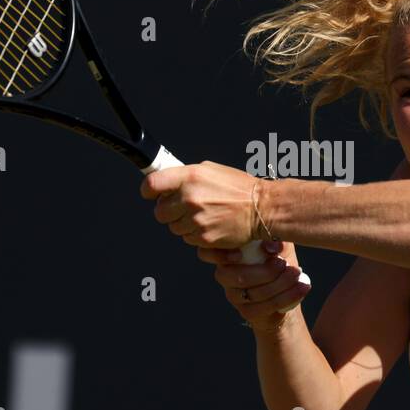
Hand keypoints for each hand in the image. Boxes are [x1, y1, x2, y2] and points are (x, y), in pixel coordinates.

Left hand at [140, 161, 261, 248]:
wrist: (262, 208)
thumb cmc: (240, 188)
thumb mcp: (211, 170)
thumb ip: (187, 176)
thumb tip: (169, 183)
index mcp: (190, 177)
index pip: (152, 184)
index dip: (148, 190)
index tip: (149, 193)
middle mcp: (189, 198)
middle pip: (159, 211)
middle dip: (168, 211)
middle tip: (182, 207)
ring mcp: (196, 220)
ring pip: (173, 227)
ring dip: (183, 224)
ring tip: (202, 216)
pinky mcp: (203, 238)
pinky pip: (188, 239)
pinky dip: (195, 235)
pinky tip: (209, 225)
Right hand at [196, 240, 311, 329]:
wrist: (289, 287)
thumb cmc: (280, 256)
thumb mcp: (279, 242)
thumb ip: (273, 237)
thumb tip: (268, 246)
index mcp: (228, 253)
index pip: (206, 253)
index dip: (218, 255)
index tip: (239, 254)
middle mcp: (226, 275)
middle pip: (236, 277)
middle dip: (264, 271)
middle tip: (284, 263)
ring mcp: (234, 294)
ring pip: (253, 293)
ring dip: (280, 284)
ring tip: (297, 274)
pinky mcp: (247, 311)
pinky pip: (265, 307)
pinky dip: (287, 296)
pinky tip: (302, 287)